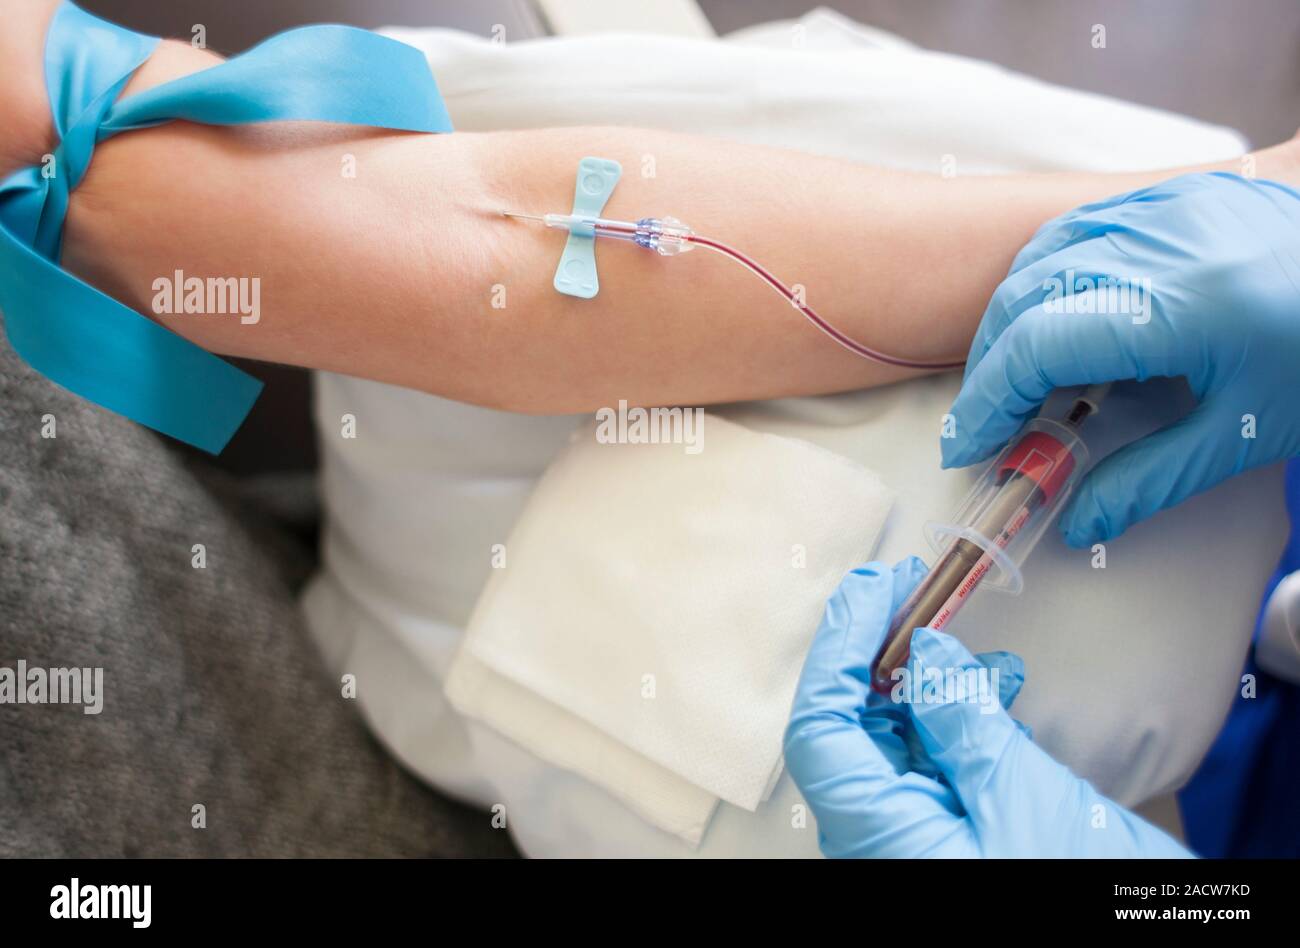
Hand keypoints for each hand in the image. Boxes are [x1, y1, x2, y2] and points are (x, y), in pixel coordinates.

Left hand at [784, 558, 1190, 857]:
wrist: (1154, 947)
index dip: (839, 648)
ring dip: (926, 686)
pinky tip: (998, 694)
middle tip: (917, 593)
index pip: (820, 727)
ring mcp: (912, 843)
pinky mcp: (947, 845)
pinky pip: (931, 773)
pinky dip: (957, 726)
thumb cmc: (1085, 889)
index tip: (874, 588)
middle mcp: (880, 841)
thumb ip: (967, 725)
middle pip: (851, 729)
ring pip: (893, 746)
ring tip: (975, 643)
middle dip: (880, 654)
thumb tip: (924, 654)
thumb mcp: (1027, 804)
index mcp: (879, 837)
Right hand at [942, 172, 1299, 546]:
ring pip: (1036, 260)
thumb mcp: (1243, 429)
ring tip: (1017, 377)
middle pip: (1020, 301)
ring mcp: (1153, 209)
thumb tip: (1081, 522)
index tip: (973, 445)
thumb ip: (1149, 479)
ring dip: (1008, 322)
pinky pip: (1070, 231)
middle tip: (992, 425)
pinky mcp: (1161, 195)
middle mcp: (1151, 245)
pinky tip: (1051, 316)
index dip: (990, 402)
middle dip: (990, 369)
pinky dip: (1040, 279)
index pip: (1036, 347)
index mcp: (1173, 307)